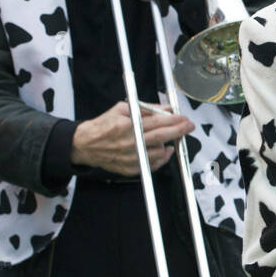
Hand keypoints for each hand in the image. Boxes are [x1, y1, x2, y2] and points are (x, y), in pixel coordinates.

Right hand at [71, 101, 194, 176]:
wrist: (86, 145)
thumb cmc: (104, 125)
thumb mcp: (122, 109)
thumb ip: (146, 108)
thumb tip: (167, 108)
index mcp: (127, 125)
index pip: (157, 122)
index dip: (174, 120)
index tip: (185, 118)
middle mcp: (129, 142)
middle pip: (162, 137)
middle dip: (179, 131)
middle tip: (189, 126)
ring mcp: (130, 157)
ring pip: (159, 152)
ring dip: (168, 143)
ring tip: (169, 136)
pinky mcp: (130, 169)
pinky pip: (153, 165)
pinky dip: (162, 158)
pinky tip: (164, 149)